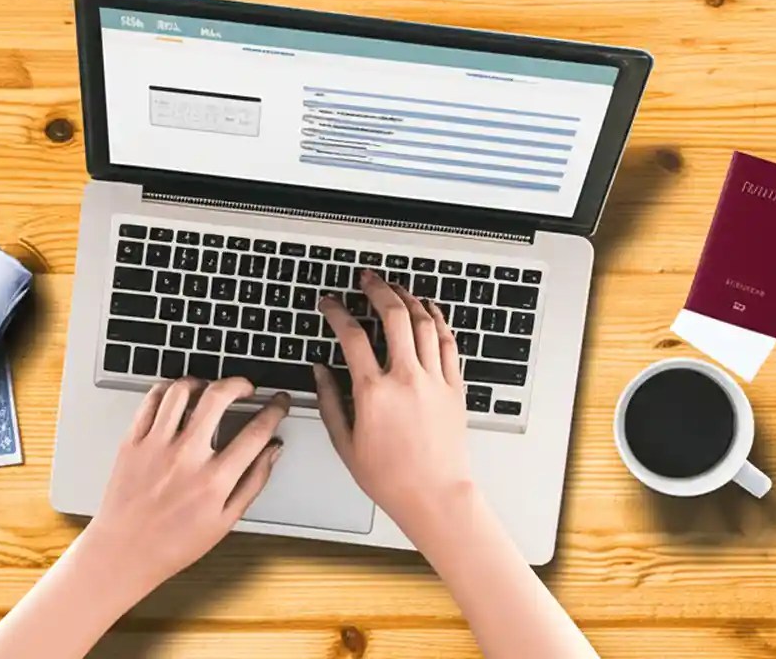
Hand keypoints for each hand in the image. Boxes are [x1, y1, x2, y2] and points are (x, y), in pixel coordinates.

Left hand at [79, 377, 287, 596]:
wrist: (124, 552)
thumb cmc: (174, 543)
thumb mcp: (225, 521)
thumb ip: (253, 482)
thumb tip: (273, 451)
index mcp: (214, 480)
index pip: (255, 431)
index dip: (274, 411)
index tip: (278, 403)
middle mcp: (185, 457)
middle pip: (218, 397)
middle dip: (240, 384)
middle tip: (245, 387)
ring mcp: (156, 446)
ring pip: (181, 391)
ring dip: (202, 382)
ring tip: (209, 388)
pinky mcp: (132, 442)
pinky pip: (151, 401)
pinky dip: (167, 390)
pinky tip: (177, 396)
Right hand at [315, 270, 470, 534]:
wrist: (436, 496)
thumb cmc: (391, 478)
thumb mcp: (346, 443)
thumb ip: (331, 402)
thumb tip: (321, 372)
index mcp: (374, 393)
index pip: (350, 336)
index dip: (336, 312)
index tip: (328, 304)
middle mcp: (406, 379)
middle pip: (393, 316)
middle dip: (377, 290)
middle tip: (366, 279)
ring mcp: (434, 380)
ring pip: (424, 322)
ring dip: (408, 298)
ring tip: (395, 287)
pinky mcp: (454, 387)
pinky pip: (448, 342)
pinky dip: (438, 320)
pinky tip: (429, 310)